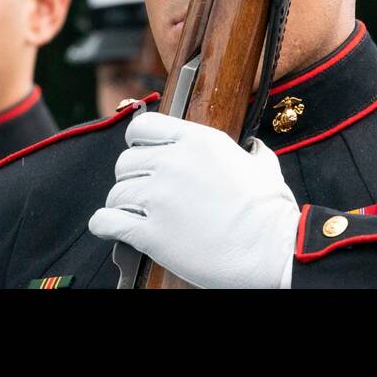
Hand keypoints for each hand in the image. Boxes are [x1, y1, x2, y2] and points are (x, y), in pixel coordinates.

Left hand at [88, 112, 299, 287]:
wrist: (272, 250)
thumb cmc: (271, 212)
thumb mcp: (263, 165)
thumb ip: (250, 151)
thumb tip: (252, 147)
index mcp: (197, 141)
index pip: (143, 126)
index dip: (137, 141)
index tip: (140, 152)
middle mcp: (173, 163)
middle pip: (126, 162)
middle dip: (131, 177)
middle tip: (141, 191)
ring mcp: (159, 198)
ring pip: (117, 192)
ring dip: (121, 203)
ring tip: (129, 212)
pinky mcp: (152, 233)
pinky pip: (109, 221)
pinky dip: (104, 224)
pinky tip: (107, 226)